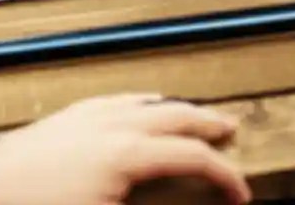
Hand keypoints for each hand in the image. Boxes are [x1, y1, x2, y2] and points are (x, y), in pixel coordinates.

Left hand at [0, 95, 249, 204]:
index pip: (191, 156)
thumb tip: (173, 200)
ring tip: (185, 114)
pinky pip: (108, 101)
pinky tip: (127, 112)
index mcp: (125, 152)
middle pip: (172, 113)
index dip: (224, 175)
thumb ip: (144, 204)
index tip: (241, 193)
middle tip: (230, 130)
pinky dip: (134, 103)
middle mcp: (107, 124)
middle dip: (205, 122)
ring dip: (170, 107)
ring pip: (139, 100)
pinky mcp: (53, 122)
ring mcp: (77, 118)